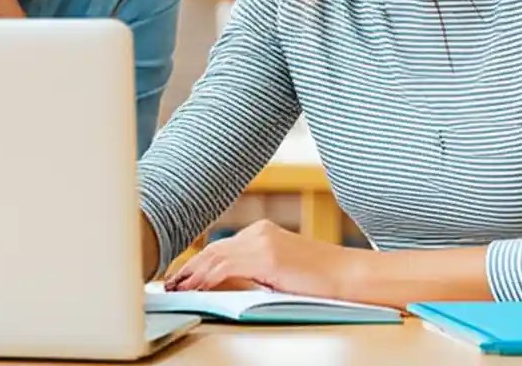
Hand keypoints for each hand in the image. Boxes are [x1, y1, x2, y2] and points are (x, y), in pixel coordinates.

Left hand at [164, 220, 364, 299]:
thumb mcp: (279, 273)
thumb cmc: (321, 281)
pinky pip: (226, 268)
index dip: (196, 263)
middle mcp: (259, 232)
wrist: (353, 277)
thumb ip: (252, 272)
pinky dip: (206, 279)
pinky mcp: (267, 257)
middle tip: (169, 284)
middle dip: (188, 269)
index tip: (179, 277)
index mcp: (261, 232)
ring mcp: (262, 242)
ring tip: (175, 289)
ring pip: (214, 258)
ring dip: (191, 275)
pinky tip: (195, 290)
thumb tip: (219, 284)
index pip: (219, 248)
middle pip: (212, 250)